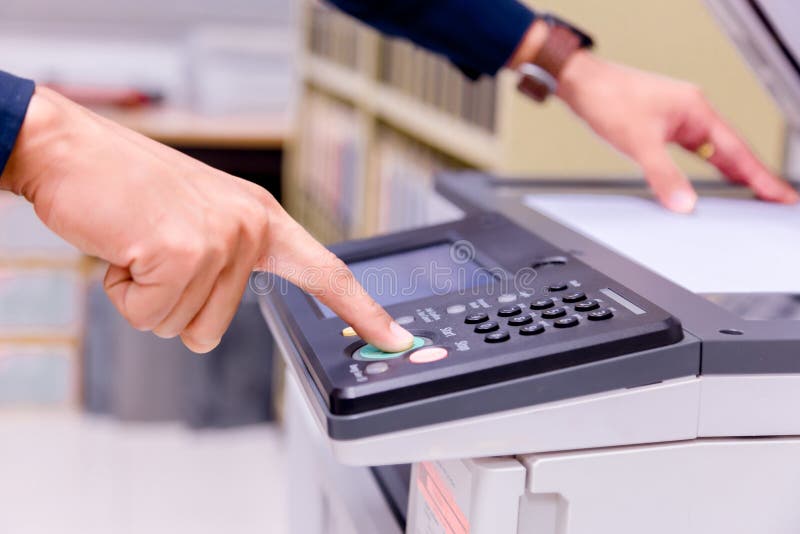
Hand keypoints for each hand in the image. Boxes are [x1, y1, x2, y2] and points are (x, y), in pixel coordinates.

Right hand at [1, 87, 413, 352]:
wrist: (72, 151)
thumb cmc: (128, 189)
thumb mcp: (197, 221)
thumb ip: (226, 262)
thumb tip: (215, 318)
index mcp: (262, 220)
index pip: (326, 273)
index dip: (363, 311)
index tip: (396, 339)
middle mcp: (250, 228)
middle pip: (214, 329)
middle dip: (170, 305)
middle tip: (153, 253)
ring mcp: (221, 238)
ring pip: (180, 327)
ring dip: (145, 297)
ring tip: (138, 246)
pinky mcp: (183, 251)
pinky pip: (149, 315)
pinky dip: (123, 293)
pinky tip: (123, 248)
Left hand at [557, 52, 798, 211]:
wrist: (581, 83)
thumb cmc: (607, 99)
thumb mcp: (638, 144)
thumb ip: (663, 176)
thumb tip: (684, 203)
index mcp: (696, 111)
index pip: (737, 151)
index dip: (761, 177)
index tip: (781, 195)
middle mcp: (691, 111)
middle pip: (731, 150)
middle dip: (755, 176)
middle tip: (776, 199)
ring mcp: (677, 116)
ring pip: (713, 149)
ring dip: (732, 171)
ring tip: (753, 193)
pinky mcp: (661, 123)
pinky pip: (693, 149)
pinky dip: (706, 164)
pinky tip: (709, 176)